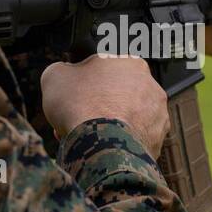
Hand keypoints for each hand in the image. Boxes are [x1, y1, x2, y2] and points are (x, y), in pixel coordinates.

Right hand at [41, 55, 169, 156]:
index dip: (84, 85)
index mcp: (130, 63)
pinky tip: (100, 148)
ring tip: (86, 136)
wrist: (101, 145)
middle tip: (77, 118)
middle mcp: (151, 86)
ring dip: (107, 126)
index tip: (74, 97)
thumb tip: (62, 75)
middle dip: (96, 107)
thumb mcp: (54, 76)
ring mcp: (157, 115)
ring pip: (126, 119)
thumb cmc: (82, 107)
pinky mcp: (156, 140)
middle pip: (116, 96)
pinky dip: (117, 144)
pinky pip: (132, 141)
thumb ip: (60, 70)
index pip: (104, 70)